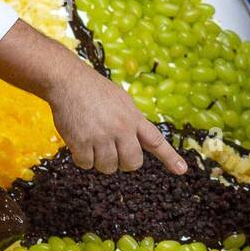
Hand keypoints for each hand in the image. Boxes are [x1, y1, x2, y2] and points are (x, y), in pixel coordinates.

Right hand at [47, 65, 186, 174]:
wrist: (67, 80)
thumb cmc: (93, 90)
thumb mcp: (121, 101)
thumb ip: (131, 122)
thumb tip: (136, 144)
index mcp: (133, 117)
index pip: (156, 141)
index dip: (170, 158)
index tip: (182, 170)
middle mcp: (121, 128)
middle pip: (132, 163)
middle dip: (123, 162)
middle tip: (112, 150)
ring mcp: (102, 136)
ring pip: (108, 167)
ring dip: (99, 160)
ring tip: (92, 140)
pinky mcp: (82, 142)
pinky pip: (86, 165)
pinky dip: (81, 158)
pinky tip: (79, 141)